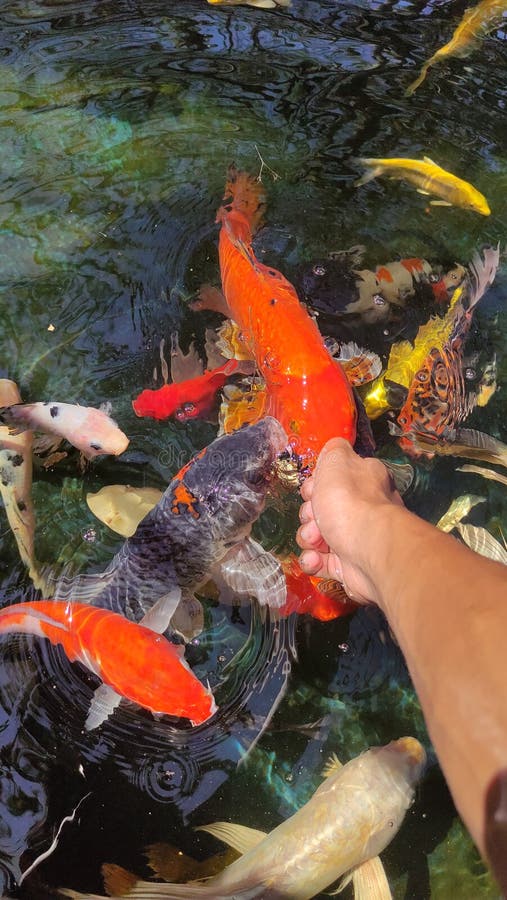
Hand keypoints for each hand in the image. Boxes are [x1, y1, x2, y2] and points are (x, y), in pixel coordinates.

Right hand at [296, 438, 403, 604]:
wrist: (368, 548)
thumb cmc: (349, 500)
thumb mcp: (337, 460)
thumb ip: (334, 449)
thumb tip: (334, 446)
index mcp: (363, 481)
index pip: (331, 481)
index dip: (315, 486)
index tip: (312, 491)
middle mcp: (362, 508)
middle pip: (320, 509)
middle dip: (309, 515)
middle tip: (314, 518)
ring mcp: (355, 538)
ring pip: (316, 536)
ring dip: (308, 538)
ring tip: (317, 542)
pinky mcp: (348, 565)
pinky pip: (321, 561)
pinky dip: (314, 560)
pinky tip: (317, 559)